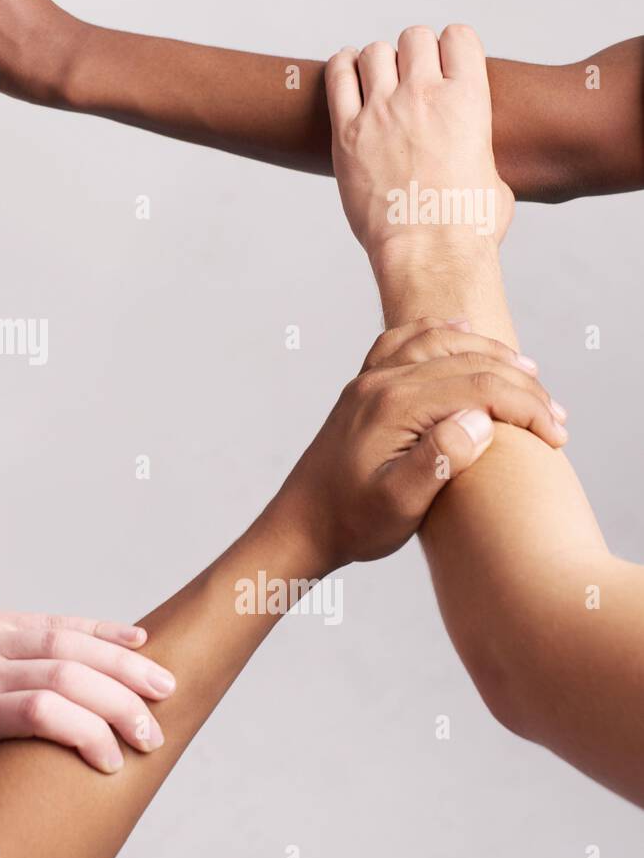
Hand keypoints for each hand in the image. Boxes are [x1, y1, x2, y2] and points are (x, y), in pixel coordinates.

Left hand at [0, 610, 175, 790]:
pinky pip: (52, 621)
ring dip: (122, 662)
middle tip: (155, 734)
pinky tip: (134, 640)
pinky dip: (97, 629)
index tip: (114, 765)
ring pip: (66, 641)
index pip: (39, 713)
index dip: (87, 736)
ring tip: (164, 685)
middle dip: (120, 703)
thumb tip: (63, 786)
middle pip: (64, 674)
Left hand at [271, 318, 567, 574]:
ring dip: (487, 354)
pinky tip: (458, 331)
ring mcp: (368, 381)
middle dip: (520, 385)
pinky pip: (402, 342)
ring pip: (438, 343)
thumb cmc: (352, 522)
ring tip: (528, 374)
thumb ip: (439, 460)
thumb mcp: (399, 504)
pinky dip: (437, 333)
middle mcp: (379, 382)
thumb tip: (480, 420)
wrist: (300, 526)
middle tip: (557, 416)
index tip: (557, 436)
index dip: (528, 407)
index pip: (479, 387)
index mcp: (393, 405)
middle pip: (466, 362)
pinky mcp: (362, 389)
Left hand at [325, 25, 513, 272]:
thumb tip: (474, 162)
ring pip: (374, 53)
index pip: (458, 37)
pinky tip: (345, 74)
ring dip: (376, 62)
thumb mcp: (493, 177)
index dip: (450, 48)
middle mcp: (424, 95)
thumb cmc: (467, 226)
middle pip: (414, 38)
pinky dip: (341, 69)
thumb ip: (479, 153)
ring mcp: (382, 112)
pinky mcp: (347, 133)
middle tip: (408, 77)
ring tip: (376, 81)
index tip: (444, 65)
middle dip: (412, 53)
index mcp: (469, 99)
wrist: (429, 252)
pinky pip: (338, 78)